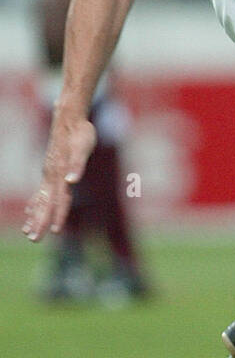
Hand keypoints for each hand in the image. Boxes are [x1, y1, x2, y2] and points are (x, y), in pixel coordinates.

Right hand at [23, 113, 96, 241]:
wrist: (69, 118)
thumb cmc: (80, 133)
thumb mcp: (84, 147)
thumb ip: (78, 165)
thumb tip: (72, 181)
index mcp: (61, 174)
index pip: (61, 200)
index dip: (58, 215)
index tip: (54, 231)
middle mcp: (52, 176)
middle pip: (46, 203)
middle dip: (40, 222)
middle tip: (34, 239)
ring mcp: (49, 174)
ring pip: (40, 200)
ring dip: (34, 216)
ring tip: (28, 232)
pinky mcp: (49, 171)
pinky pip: (40, 192)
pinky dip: (34, 204)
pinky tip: (29, 212)